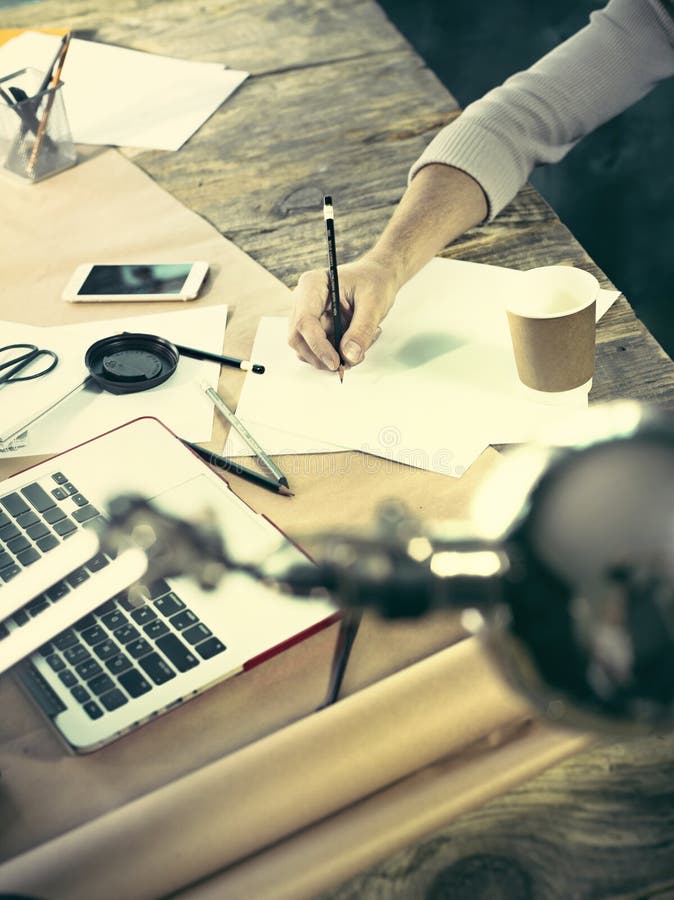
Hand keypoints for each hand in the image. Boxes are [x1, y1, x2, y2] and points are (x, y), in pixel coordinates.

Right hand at [288, 254, 396, 370]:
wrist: (377, 278)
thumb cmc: (374, 282)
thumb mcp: (374, 303)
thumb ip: (361, 330)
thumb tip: (349, 357)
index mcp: (312, 286)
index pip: (304, 321)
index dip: (317, 346)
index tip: (335, 362)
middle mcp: (303, 301)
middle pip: (298, 339)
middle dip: (323, 357)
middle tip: (351, 360)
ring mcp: (307, 317)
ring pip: (308, 350)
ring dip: (334, 357)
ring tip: (363, 342)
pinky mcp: (315, 329)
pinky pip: (320, 351)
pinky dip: (339, 355)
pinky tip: (357, 341)